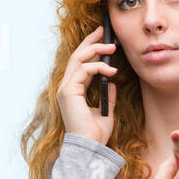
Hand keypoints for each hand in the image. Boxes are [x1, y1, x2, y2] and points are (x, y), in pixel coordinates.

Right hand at [55, 25, 117, 144]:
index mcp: (73, 91)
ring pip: (79, 60)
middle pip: (77, 56)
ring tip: (112, 47)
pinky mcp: (69, 91)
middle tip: (103, 31)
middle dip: (91, 42)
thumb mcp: (106, 112)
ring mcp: (66, 89)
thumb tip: (112, 84)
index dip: (90, 48)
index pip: (80, 63)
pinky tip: (112, 70)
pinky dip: (99, 67)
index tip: (102, 38)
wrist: (90, 147)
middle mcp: (67, 87)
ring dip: (97, 50)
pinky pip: (84, 70)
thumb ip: (107, 97)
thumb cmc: (96, 134)